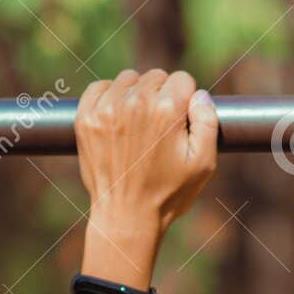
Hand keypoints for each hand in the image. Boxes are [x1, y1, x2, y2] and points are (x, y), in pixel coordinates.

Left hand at [75, 69, 217, 235]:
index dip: (186, 100)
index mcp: (166, 109)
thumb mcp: (204, 164)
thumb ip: (207, 122)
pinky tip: (118, 121)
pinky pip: (100, 87)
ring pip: (129, 80)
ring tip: (139, 127)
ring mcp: (107, 108)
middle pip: (156, 77)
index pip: (182, 79)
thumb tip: (199, 95)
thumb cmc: (169, 193)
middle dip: (162, 97)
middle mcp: (135, 102)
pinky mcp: (86, 116)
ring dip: (136, 96)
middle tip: (160, 130)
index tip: (181, 122)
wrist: (126, 216)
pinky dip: (110, 98)